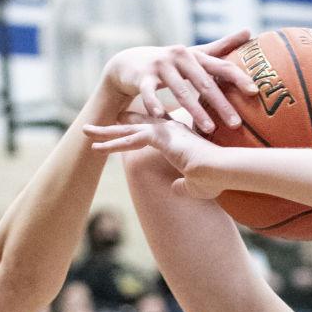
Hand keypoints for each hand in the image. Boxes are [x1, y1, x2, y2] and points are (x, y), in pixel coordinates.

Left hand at [85, 115, 223, 199]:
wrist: (225, 169)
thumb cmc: (217, 177)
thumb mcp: (197, 185)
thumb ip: (183, 185)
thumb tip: (175, 189)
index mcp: (179, 137)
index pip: (152, 129)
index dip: (135, 127)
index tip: (121, 122)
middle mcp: (170, 129)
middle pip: (134, 125)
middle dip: (114, 125)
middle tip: (95, 123)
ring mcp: (165, 131)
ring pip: (127, 130)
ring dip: (104, 132)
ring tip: (85, 131)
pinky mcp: (161, 137)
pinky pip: (129, 140)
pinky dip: (112, 145)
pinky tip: (96, 148)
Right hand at [102, 33, 257, 133]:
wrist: (129, 63)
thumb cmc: (170, 63)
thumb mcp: (194, 54)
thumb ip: (221, 46)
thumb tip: (250, 30)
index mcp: (196, 55)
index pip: (221, 67)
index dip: (238, 78)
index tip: (254, 92)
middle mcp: (180, 57)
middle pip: (204, 82)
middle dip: (221, 104)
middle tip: (236, 123)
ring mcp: (160, 66)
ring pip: (181, 90)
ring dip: (196, 110)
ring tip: (209, 129)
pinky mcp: (141, 77)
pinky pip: (149, 93)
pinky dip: (154, 103)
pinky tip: (160, 116)